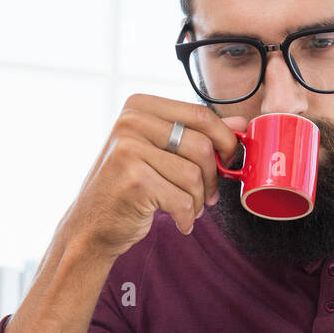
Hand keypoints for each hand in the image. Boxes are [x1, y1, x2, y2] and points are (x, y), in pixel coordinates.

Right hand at [56, 94, 247, 258]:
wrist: (91, 226)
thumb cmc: (129, 188)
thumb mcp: (160, 154)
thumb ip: (198, 135)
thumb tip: (242, 123)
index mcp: (139, 106)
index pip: (199, 114)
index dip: (224, 140)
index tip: (228, 162)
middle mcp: (130, 121)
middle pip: (201, 145)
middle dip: (212, 178)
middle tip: (207, 197)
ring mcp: (129, 149)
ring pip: (194, 176)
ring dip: (198, 201)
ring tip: (187, 209)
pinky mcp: (133, 179)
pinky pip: (183, 200)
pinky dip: (187, 218)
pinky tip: (179, 222)